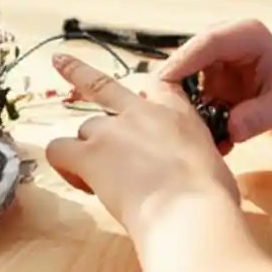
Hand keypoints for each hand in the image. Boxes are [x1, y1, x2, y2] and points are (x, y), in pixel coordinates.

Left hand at [45, 54, 237, 233]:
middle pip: (102, 86)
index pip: (154, 85)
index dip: (142, 90)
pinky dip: (64, 165)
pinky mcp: (89, 155)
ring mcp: (111, 130)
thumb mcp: (212, 161)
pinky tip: (80, 181)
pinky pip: (59, 150)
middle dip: (79, 73)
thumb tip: (183, 174)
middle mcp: (140, 112)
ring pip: (84, 128)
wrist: (190, 211)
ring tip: (96, 178)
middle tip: (59, 61)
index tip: (135, 96)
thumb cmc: (210, 196)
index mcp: (176, 112)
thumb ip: (192, 155)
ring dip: (87, 149)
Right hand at [156, 19, 271, 145]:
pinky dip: (190, 112)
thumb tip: (228, 130)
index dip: (182, 64)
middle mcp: (225, 41)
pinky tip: (197, 133)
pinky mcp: (209, 78)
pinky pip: (189, 93)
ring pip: (182, 77)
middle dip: (172, 86)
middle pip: (185, 58)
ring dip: (180, 102)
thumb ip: (258, 116)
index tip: (162, 88)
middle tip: (160, 113)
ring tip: (181, 129)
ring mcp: (214, 59)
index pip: (207, 43)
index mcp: (246, 35)